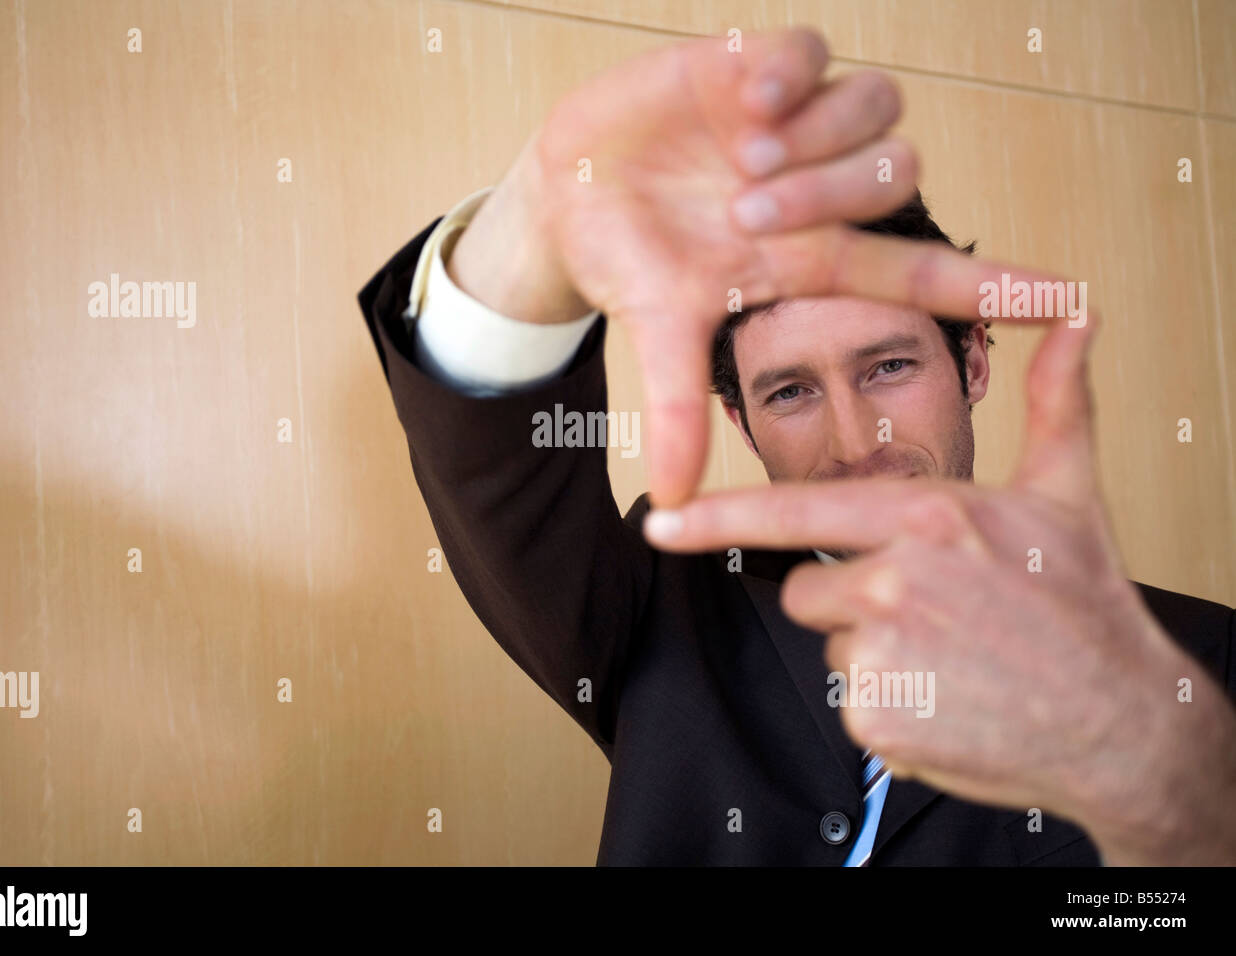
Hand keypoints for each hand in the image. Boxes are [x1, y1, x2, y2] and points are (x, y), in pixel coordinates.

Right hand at [452, 26, 1054, 505]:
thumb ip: (674, 410)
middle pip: (894, 179)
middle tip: (747, 215)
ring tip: (743, 159)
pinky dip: (791, 75)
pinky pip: (814, 51)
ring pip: (877, 113)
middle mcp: (818, 193)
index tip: (1073, 300)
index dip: (996, 288)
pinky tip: (745, 101)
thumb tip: (669, 504)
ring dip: (818, 138)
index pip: (923, 274)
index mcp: (810, 259)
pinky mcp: (756, 70)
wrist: (567, 197)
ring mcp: (793, 128)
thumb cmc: (626, 263)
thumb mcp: (657, 335)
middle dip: (831, 196)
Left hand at [642, 310, 1235, 863]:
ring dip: (877, 650)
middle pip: (812, 587)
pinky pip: (854, 699)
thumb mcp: (1069, 494)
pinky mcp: (878, 716)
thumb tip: (1078, 317)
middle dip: (857, 599)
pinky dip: (892, 703)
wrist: (1121, 724)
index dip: (720, 517)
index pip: (796, 511)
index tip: (658, 521)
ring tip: (954, 656)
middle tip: (938, 613)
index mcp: (927, 517)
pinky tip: (951, 698)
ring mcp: (884, 652)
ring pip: (834, 644)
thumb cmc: (1087, 605)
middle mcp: (895, 580)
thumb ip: (1056, 401)